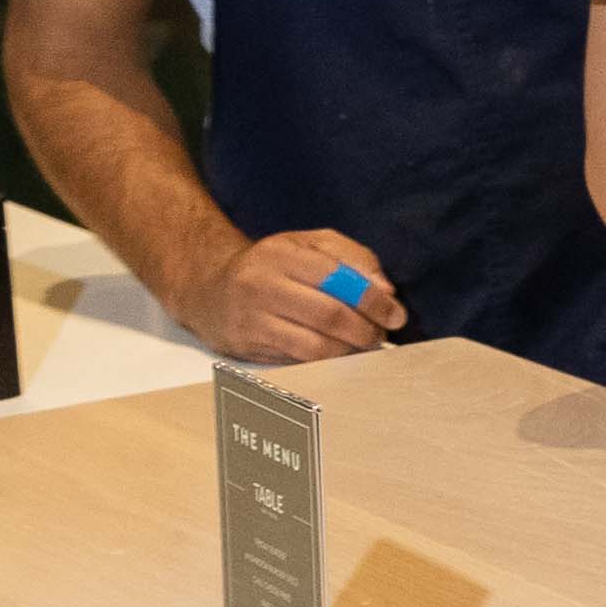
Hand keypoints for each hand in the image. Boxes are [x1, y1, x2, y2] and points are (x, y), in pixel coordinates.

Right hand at [174, 226, 400, 363]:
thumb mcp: (310, 245)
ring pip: (314, 346)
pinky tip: (337, 354)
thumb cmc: (272, 265)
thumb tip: (385, 290)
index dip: (373, 301)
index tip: (396, 314)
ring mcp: (252, 320)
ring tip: (362, 346)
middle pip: (328, 315)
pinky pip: (297, 361)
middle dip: (365, 330)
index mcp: (282, 254)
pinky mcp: (247, 348)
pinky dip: (326, 362)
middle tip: (381, 335)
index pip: (338, 279)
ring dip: (348, 351)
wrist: (209, 289)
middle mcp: (262, 285)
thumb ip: (352, 258)